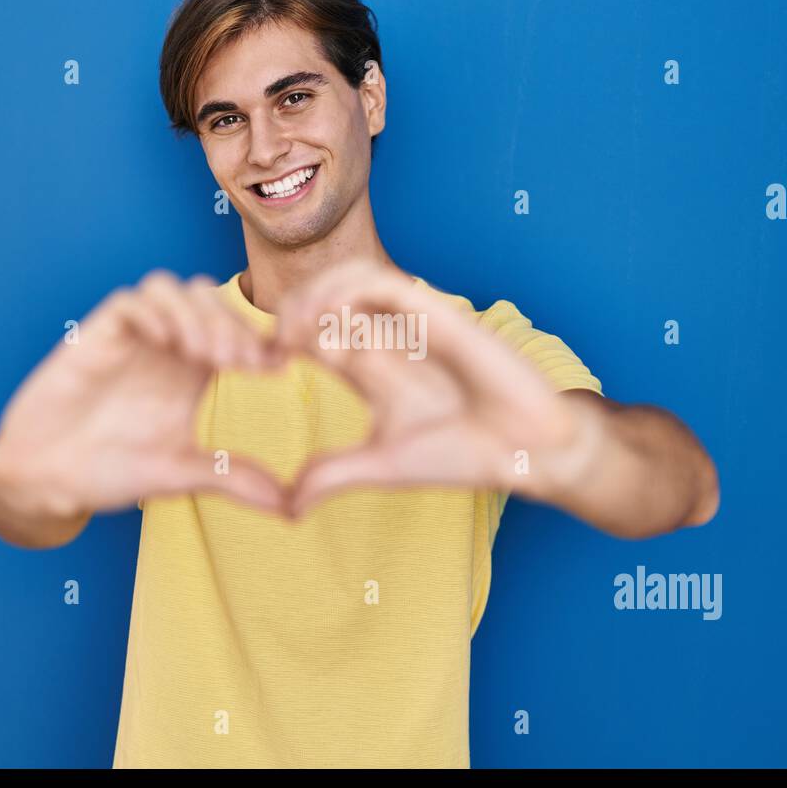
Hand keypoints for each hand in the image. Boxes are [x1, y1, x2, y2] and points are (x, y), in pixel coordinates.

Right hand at [0, 271, 287, 518]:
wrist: (45, 478)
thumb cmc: (110, 471)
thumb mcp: (182, 474)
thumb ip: (233, 479)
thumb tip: (291, 507)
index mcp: (193, 370)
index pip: (237, 330)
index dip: (261, 339)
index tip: (277, 368)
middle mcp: (166, 346)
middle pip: (211, 298)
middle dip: (232, 323)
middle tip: (241, 363)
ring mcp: (131, 338)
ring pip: (173, 288)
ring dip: (196, 314)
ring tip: (207, 356)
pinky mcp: (95, 336)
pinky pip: (130, 302)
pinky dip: (155, 313)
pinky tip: (166, 344)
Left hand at [275, 261, 600, 516]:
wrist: (524, 452)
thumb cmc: (462, 453)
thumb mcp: (382, 465)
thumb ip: (334, 475)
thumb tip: (286, 508)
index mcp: (374, 366)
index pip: (316, 331)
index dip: (283, 337)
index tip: (262, 363)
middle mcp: (389, 337)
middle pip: (327, 297)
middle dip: (293, 310)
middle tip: (273, 344)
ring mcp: (413, 323)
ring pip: (352, 279)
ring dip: (316, 294)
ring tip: (295, 329)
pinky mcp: (439, 314)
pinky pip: (386, 283)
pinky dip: (350, 290)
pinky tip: (331, 320)